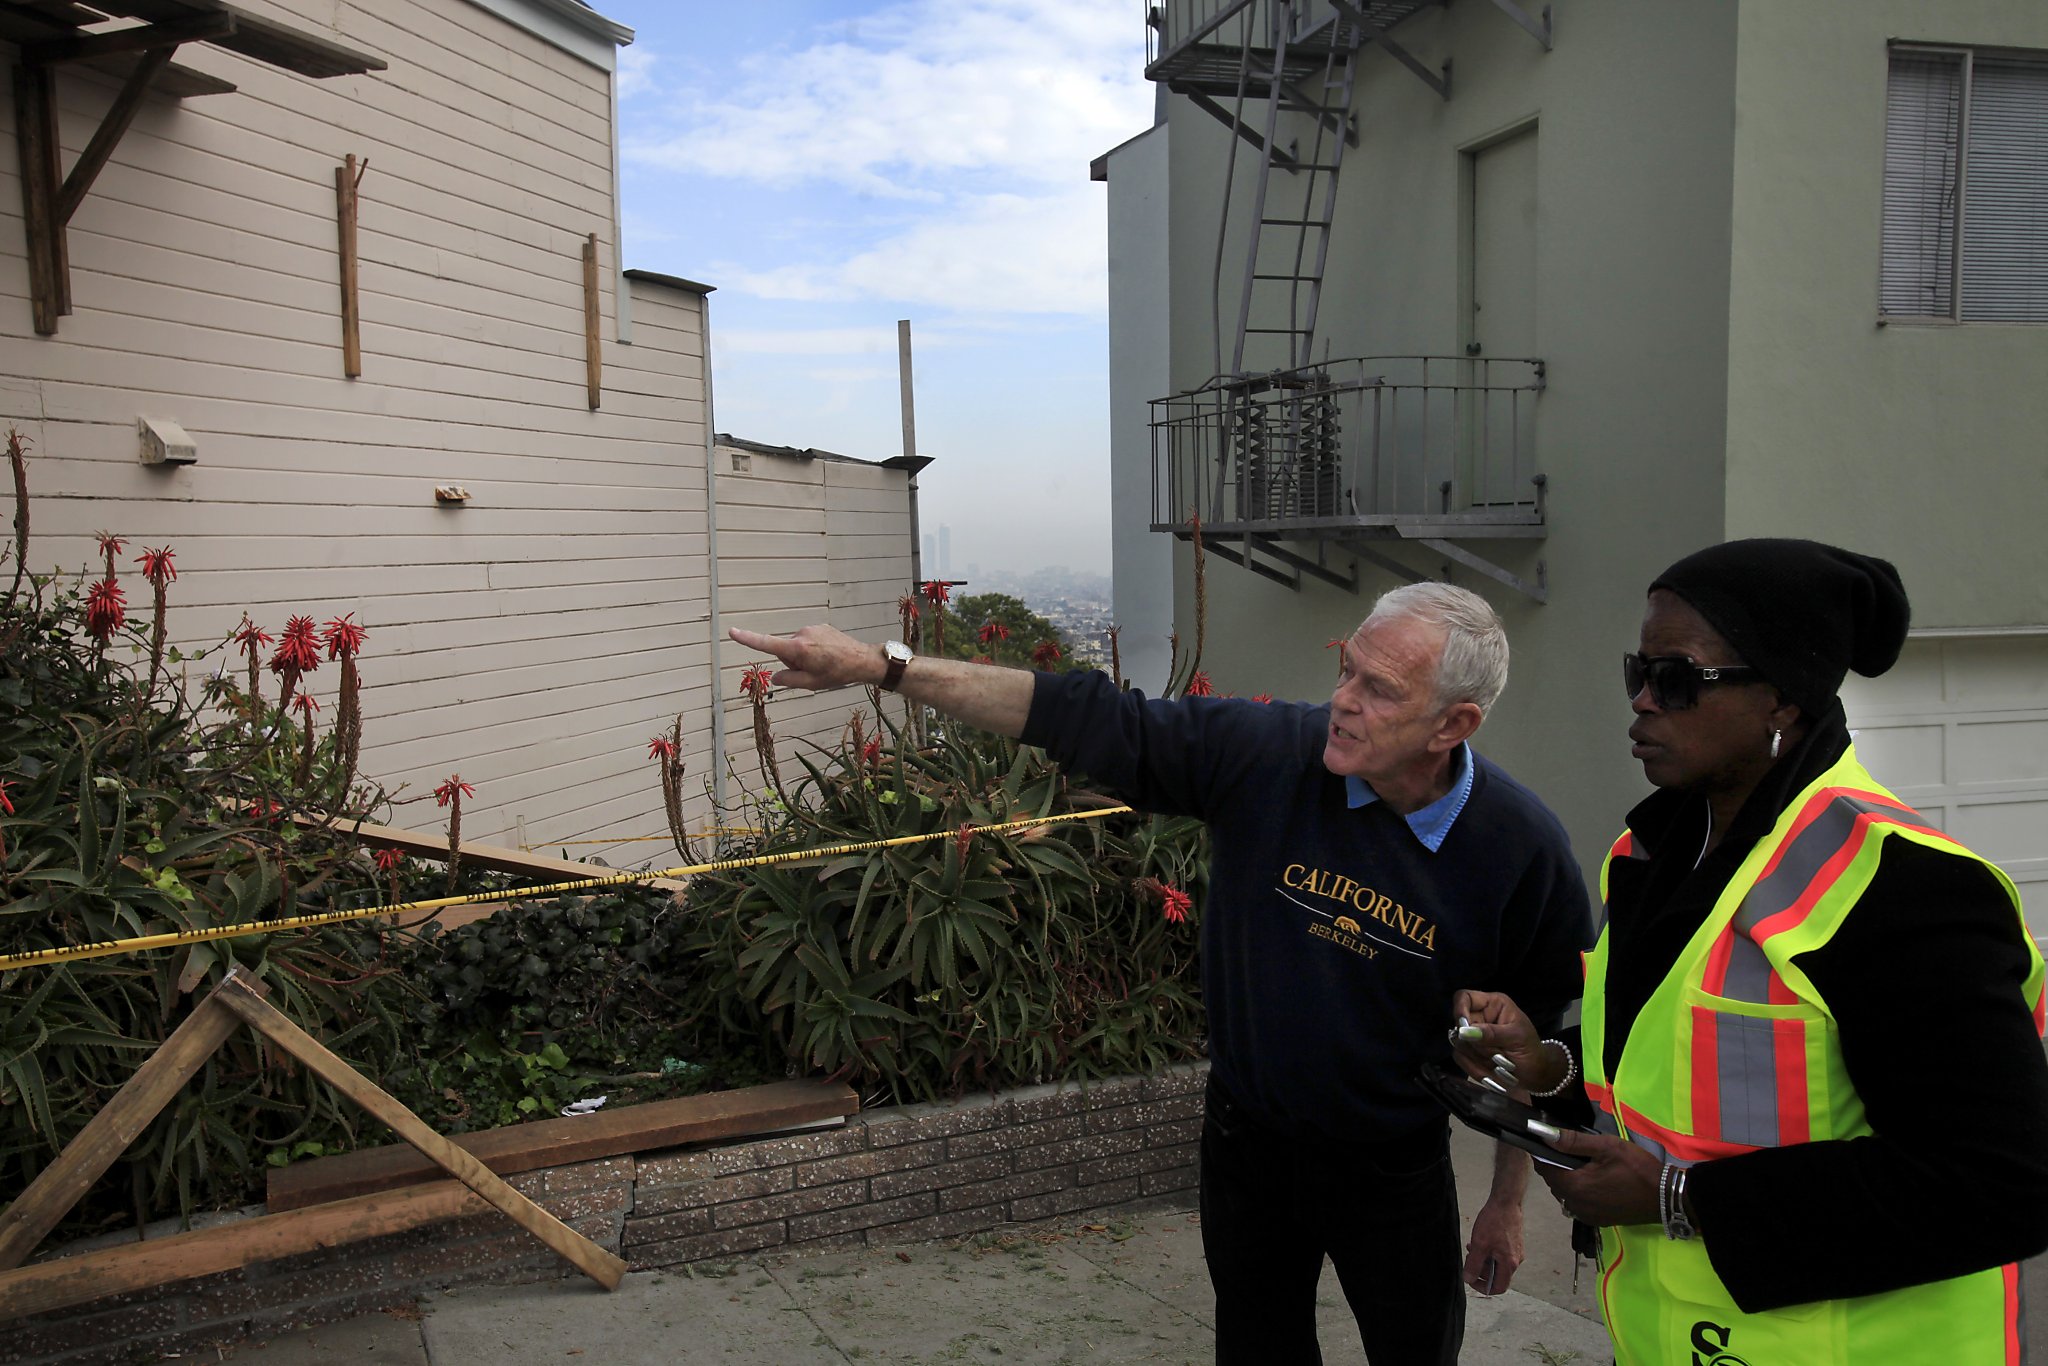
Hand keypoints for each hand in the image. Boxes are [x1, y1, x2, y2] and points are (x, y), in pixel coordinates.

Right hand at [729, 624, 878, 691]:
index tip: (732, 631)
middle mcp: (801, 635)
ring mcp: (811, 628)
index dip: (747, 639)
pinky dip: (813, 649)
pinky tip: (829, 655)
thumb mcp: (811, 683)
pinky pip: (808, 640)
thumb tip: (776, 677)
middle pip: (785, 651)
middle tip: (814, 671)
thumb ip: (789, 680)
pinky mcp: (819, 626)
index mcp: (797, 649)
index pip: (766, 644)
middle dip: (794, 662)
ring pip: (797, 646)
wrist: (861, 659)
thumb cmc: (837, 673)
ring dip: (805, 656)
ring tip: (824, 663)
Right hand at [1448, 989, 1556, 1091]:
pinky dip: (1476, 1069)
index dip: (1459, 1010)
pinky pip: (1461, 1059)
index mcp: (1493, 1005)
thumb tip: (1464, 1031)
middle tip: (1499, 1055)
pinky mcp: (1469, 1052)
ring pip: (1459, 1045)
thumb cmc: (1531, 1051)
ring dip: (1480, 1059)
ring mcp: (1472, 1035)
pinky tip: (1492, 1075)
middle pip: (1459, 1026)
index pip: (1464, 997)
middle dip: (1478, 1045)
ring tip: (1501, 1066)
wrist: (1534, 1075)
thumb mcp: (1517, 1038)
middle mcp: (1479, 1017)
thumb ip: (1492, 1033)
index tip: (1463, 1030)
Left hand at [1463, 1195, 1523, 1295]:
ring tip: (1472, 1247)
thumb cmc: (1494, 1221)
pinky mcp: (1514, 1243)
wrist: (1506, 1202)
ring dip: (1483, 1259)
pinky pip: (1500, 1254)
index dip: (1483, 1287)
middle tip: (1469, 1258)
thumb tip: (1469, 1279)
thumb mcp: (1480, 1244)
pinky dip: (1488, 1252)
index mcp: (1509, 1264)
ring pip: (1497, 1264)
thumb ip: (1474, 1264)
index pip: (1499, 1287)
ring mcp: (1516, 1252)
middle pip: (1497, 1276)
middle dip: (1481, 1270)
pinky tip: (1479, 1241)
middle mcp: (1516, 1260)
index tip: (1471, 1279)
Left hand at [1537, 1129, 1662, 1227]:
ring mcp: (1586, 1216)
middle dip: (1556, 1165)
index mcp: (1574, 1186)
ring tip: (1585, 1164)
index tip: (1549, 1141)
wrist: (1666, 1197)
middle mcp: (1575, 1205)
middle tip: (1573, 1150)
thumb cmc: (1637, 1168)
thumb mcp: (1607, 1147)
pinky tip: (1595, 1181)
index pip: (1544, 1168)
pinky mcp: (1598, 1220)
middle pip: (1553, 1182)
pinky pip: (1578, 1203)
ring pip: (1565, 1194)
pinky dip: (1580, 1192)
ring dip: (1568, 1179)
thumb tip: (1544, 1135)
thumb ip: (1574, 1142)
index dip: (1543, 1153)